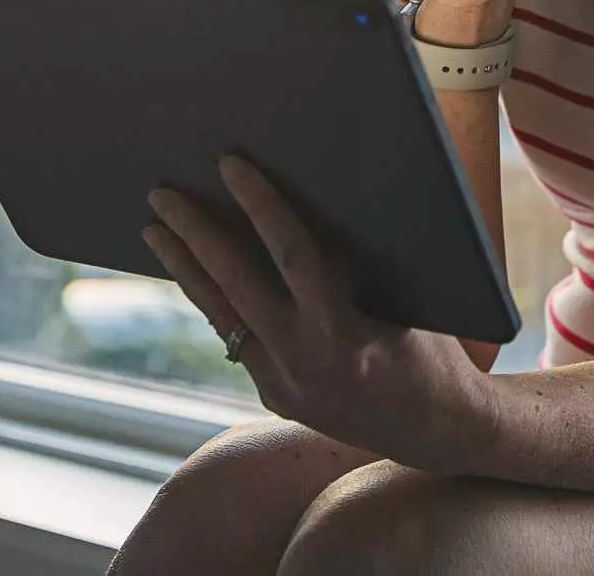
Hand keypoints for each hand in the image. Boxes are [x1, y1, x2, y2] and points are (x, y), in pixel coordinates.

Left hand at [142, 157, 499, 474]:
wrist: (439, 430)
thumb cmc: (435, 349)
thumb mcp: (408, 301)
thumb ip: (358, 264)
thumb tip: (311, 196)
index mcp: (345, 334)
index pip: (292, 255)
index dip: (260, 204)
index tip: (230, 164)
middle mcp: (305, 364)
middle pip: (236, 285)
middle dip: (195, 234)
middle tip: (162, 194)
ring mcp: (284, 386)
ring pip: (222, 316)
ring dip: (186, 268)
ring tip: (155, 230)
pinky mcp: (275, 396)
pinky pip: (237, 338)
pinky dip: (215, 300)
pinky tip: (194, 270)